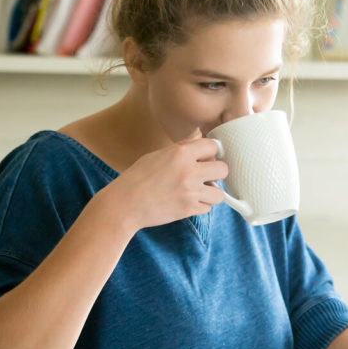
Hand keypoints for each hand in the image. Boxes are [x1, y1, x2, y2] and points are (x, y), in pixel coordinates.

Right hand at [98, 130, 227, 231]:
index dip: (211, 152)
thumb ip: (181, 148)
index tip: (206, 158)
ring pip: (219, 193)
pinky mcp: (188, 209)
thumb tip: (199, 139)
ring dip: (211, 193)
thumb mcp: (157, 155)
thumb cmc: (137, 177)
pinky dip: (201, 206)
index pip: (214, 146)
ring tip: (198, 192)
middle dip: (216, 173)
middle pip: (223, 169)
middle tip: (205, 177)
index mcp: (181, 153)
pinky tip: (188, 202)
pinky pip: (208, 208)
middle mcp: (189, 171)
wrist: (124, 204)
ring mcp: (190, 191)